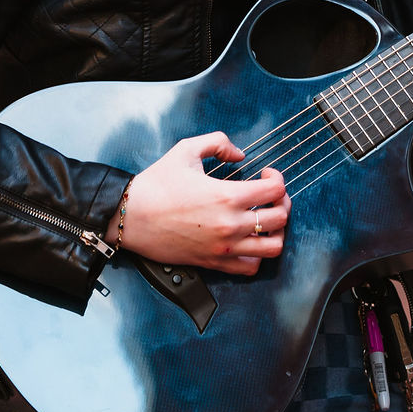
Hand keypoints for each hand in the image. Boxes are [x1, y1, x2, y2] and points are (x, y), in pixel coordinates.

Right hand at [107, 132, 289, 274]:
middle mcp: (231, 224)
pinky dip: (257, 256)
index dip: (278, 178)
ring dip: (276, 232)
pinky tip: (249, 240)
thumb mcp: (186, 150)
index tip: (267, 173)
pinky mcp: (214, 262)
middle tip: (271, 195)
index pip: (276, 190)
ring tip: (266, 220)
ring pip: (273, 247)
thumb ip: (218, 143)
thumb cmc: (156, 184)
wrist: (130, 216)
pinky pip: (250, 267)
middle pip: (280, 218)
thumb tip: (239, 154)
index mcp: (228, 195)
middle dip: (282, 203)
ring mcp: (224, 246)